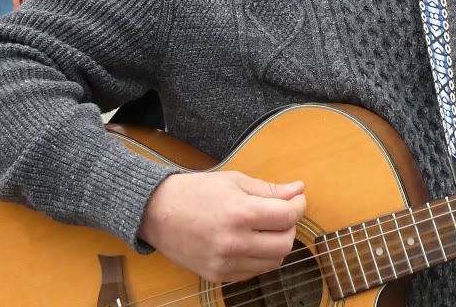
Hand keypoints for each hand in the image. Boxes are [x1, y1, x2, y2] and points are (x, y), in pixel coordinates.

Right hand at [139, 172, 306, 282]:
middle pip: (285, 243)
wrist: (156, 213)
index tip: (297, 199)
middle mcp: (234, 242)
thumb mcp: (234, 181)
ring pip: (273, 262)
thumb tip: (297, 190)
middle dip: (290, 227)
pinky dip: (259, 258)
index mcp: (240, 213)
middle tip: (282, 214)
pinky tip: (250, 243)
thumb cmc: (194, 192)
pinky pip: (253, 272)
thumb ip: (269, 189)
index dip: (298, 206)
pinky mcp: (217, 275)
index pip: (287, 216)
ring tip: (265, 229)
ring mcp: (225, 262)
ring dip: (277, 245)